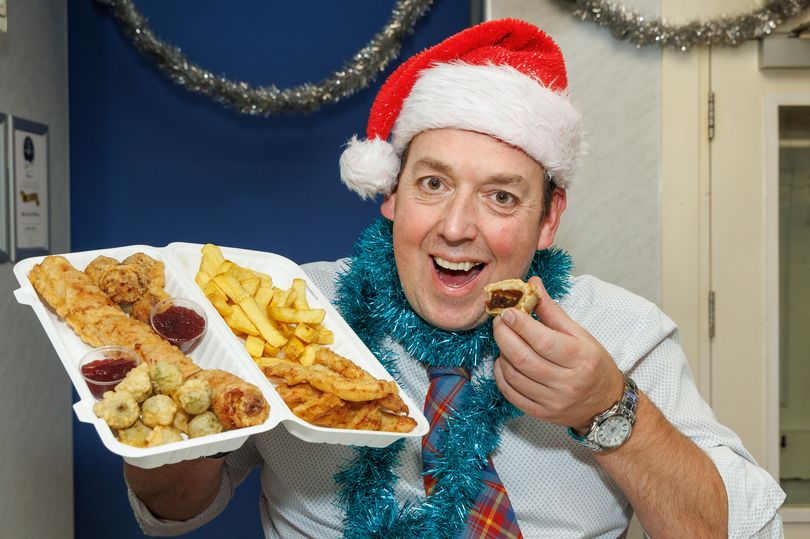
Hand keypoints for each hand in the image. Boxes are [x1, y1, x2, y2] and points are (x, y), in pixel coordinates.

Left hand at [492, 276, 624, 429]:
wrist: (605, 404)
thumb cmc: (592, 363)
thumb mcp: (580, 334)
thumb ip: (552, 311)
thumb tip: (532, 284)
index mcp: (580, 357)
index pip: (544, 340)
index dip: (520, 324)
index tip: (507, 311)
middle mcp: (567, 382)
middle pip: (524, 358)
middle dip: (504, 336)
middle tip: (499, 322)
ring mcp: (553, 401)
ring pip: (514, 375)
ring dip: (502, 353)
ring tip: (504, 340)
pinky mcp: (540, 413)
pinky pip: (511, 393)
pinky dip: (501, 374)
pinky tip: (504, 361)